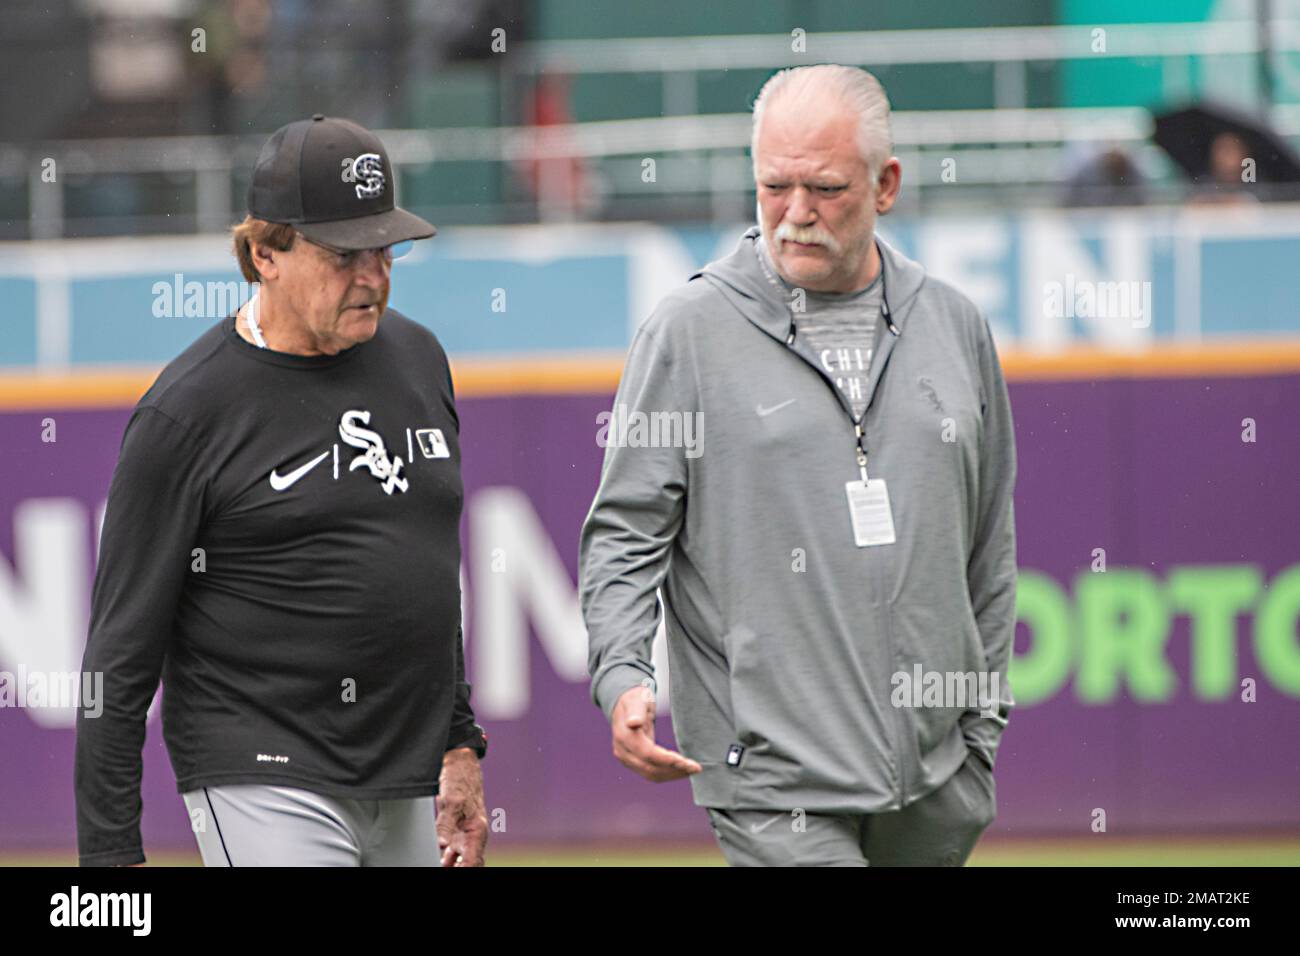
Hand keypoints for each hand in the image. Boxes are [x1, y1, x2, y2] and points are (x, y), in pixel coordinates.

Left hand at [436, 747, 487, 866]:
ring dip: (452, 867)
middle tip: (438, 871)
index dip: (465, 871)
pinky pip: (453, 851)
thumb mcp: (451, 800)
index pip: (473, 862)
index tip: (453, 875)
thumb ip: (445, 824)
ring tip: (434, 867)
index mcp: (477, 831)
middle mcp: (473, 835)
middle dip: (459, 870)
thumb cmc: (459, 779)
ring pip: (462, 860)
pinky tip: (435, 861)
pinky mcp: (457, 829)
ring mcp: (465, 833)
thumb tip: (439, 845)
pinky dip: (446, 860)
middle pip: (470, 864)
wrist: (460, 762)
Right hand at [611, 683, 701, 782]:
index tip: (686, 762)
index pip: (648, 754)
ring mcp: (626, 758)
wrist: (625, 705)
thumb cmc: (636, 699)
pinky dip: (667, 773)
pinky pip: (651, 773)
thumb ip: (636, 711)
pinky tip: (681, 769)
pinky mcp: (633, 762)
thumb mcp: (637, 699)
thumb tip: (633, 723)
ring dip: (673, 774)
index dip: (667, 760)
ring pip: (651, 774)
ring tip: (692, 770)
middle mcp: (623, 751)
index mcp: (624, 736)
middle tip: (696, 768)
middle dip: (674, 770)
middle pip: (650, 768)